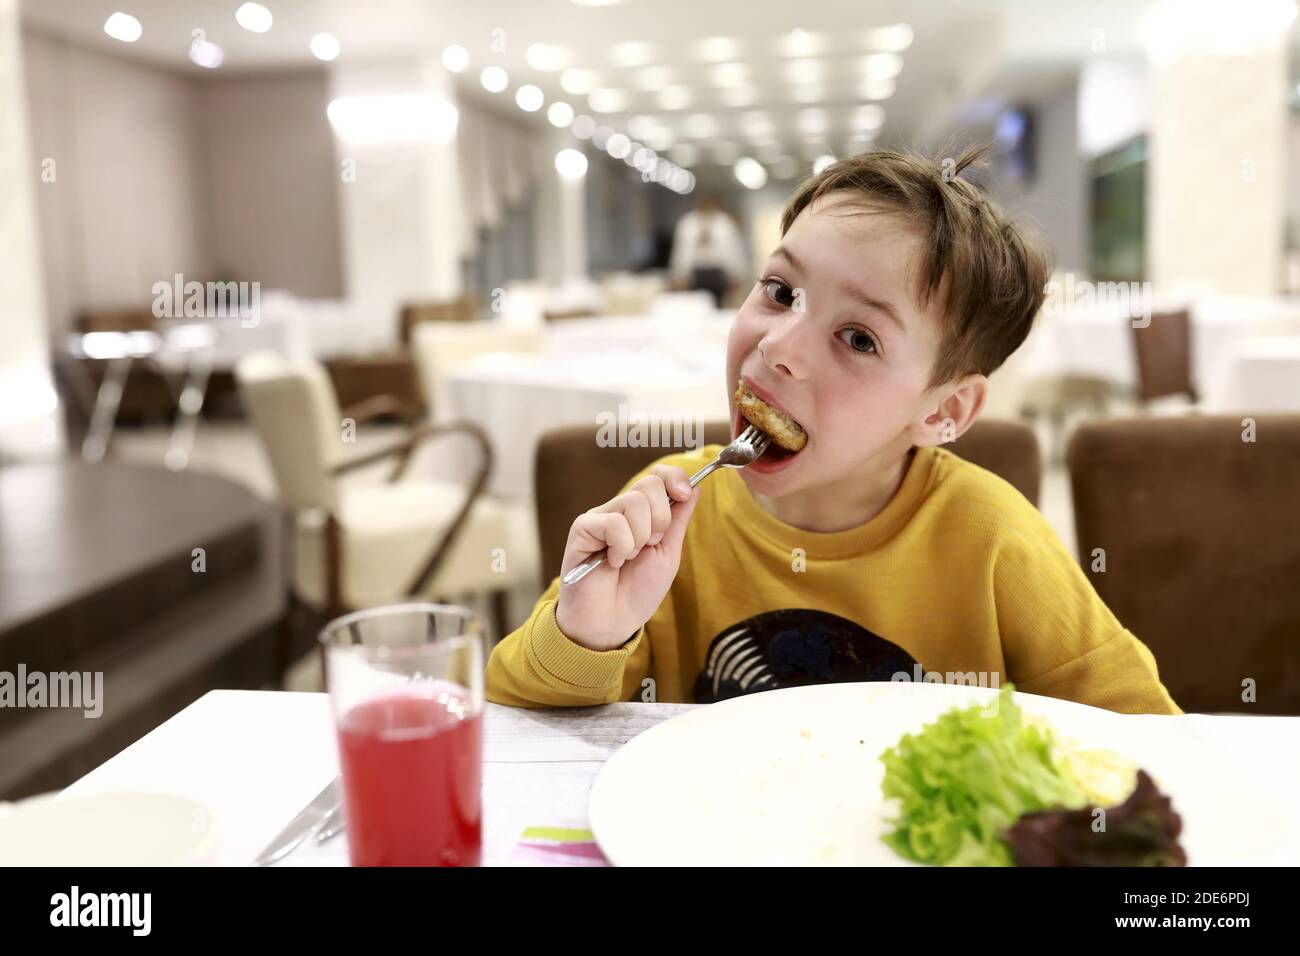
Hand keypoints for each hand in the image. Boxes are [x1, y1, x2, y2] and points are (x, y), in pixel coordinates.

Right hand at [555, 465, 700, 650]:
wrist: (612, 622)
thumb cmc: (637, 592)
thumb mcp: (667, 553)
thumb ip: (678, 520)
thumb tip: (695, 487)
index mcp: (642, 513)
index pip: (658, 476)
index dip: (675, 478)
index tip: (685, 494)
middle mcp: (619, 510)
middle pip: (649, 484)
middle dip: (660, 519)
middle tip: (649, 546)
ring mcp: (600, 517)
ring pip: (633, 502)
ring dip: (640, 538)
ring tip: (628, 558)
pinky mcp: (582, 528)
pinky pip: (613, 522)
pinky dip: (621, 547)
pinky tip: (613, 562)